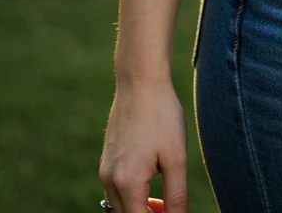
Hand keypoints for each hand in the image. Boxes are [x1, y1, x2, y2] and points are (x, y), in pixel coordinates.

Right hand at [99, 78, 187, 212]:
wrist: (140, 81)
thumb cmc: (161, 115)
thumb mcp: (176, 157)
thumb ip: (176, 195)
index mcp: (127, 183)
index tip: (174, 212)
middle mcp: (110, 180)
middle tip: (172, 208)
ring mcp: (105, 170)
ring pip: (119, 206)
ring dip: (139, 209)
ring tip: (164, 200)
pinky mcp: (106, 159)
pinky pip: (115, 190)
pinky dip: (131, 195)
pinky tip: (151, 181)